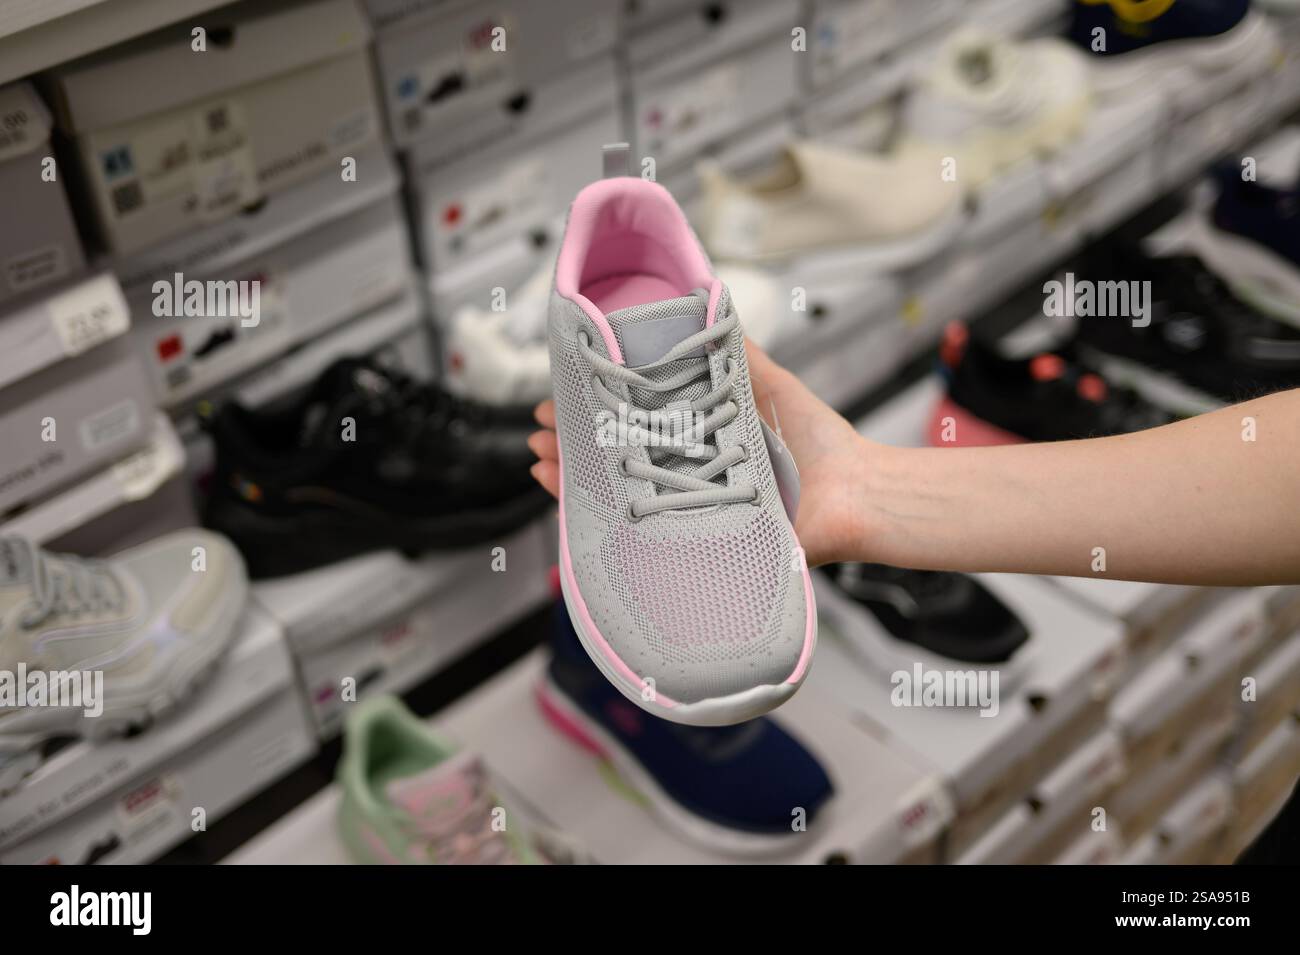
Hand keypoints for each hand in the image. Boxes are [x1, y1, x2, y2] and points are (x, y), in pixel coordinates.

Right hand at [528, 339, 877, 566]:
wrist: (861, 496)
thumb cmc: (825, 447)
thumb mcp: (772, 387)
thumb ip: (738, 356)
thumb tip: (708, 309)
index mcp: (700, 447)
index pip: (633, 430)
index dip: (596, 416)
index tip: (562, 400)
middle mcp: (690, 483)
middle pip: (616, 467)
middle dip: (571, 449)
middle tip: (539, 434)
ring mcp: (691, 517)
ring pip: (619, 501)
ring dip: (575, 482)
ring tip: (544, 462)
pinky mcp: (700, 548)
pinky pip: (645, 540)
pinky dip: (607, 526)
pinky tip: (575, 510)